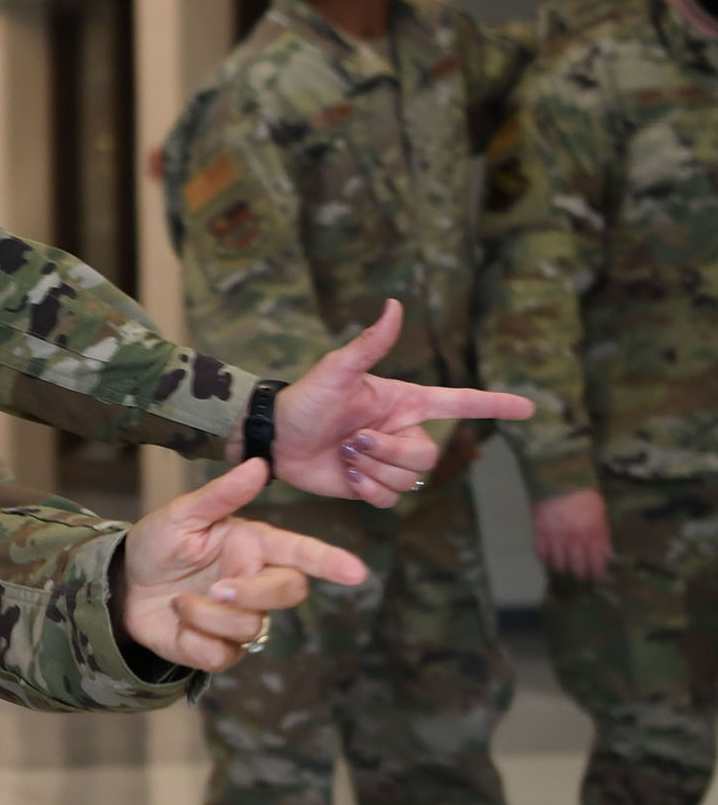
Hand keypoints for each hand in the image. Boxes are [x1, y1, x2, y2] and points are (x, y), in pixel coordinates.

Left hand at [119, 456, 368, 673]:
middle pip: (289, 592)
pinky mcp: (221, 648)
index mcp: (253, 545)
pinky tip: (178, 624)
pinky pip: (223, 656)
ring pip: (251, 627)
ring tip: (177, 601)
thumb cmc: (156, 545)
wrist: (122, 587)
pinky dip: (193, 641)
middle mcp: (255, 580)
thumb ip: (220, 494)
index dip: (330, 562)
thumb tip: (258, 465)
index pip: (301, 552)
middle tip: (214, 588)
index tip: (357, 572)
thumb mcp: (180, 515)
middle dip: (253, 593)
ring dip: (206, 616)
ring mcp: (242, 617)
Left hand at [269, 300, 533, 503]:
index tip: (529, 408)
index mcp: (404, 402)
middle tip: (353, 439)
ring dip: (374, 469)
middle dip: (389, 451)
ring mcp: (388, 461)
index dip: (494, 405)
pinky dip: (369, 491)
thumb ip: (370, 343)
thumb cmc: (305, 399)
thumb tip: (394, 304)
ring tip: (344, 453)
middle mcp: (402, 431)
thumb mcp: (337, 370)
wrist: (275, 439)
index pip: (460, 403)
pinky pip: (391, 500)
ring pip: (409, 480)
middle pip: (428, 455)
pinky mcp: (372, 487)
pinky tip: (347, 476)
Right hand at [533, 489, 612, 582]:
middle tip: (579, 576)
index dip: (596, 573)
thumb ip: (603, 535)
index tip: (595, 577)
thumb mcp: (600, 513)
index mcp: (593, 533)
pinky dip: (545, 558)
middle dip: (580, 575)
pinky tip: (549, 557)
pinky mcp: (539, 533)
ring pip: (558, 564)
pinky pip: (541, 554)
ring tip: (564, 566)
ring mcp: (556, 537)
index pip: (597, 562)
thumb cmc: (583, 495)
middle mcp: (575, 539)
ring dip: (562, 567)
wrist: (559, 479)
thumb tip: (607, 554)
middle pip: (577, 568)